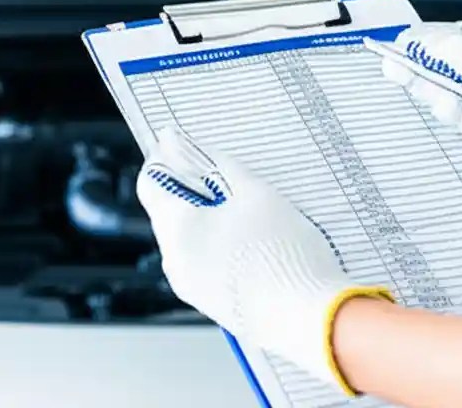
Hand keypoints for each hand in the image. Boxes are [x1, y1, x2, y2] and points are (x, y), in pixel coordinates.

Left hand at [137, 128, 391, 394]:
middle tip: (226, 179)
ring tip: (244, 215)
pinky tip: (247, 244)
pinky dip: (213, 245)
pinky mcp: (207, 303)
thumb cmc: (284, 251)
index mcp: (176, 227)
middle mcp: (173, 259)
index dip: (165, 159)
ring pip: (184, 237)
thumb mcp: (254, 192)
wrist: (311, 318)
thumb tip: (182, 142)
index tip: (182, 146)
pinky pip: (198, 262)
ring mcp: (188, 285)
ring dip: (203, 219)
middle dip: (189, 190)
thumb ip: (215, 163)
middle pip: (167, 210)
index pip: (150, 181)